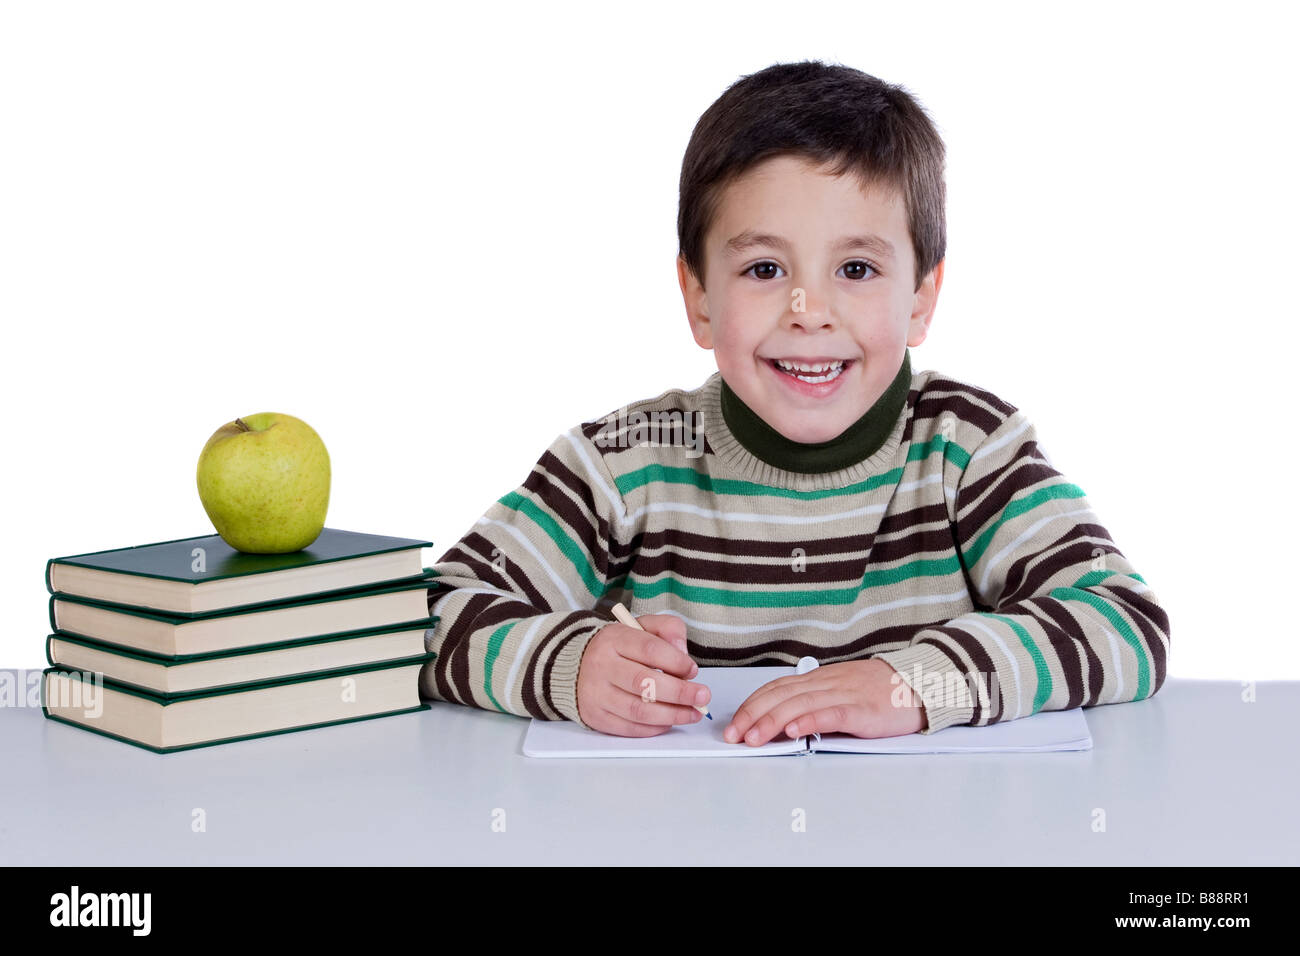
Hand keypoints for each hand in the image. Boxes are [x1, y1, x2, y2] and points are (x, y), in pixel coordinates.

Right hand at [575, 613, 711, 736]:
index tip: (693, 670)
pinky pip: (629, 728)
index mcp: (613, 639)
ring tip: (693, 713)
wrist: (576, 665)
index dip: (677, 662)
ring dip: (672, 715)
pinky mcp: (595, 716)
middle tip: (703, 697)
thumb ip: (667, 629)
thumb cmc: (617, 647)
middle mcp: (601, 666)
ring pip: (638, 710)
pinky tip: (669, 721)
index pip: (650, 649)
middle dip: (680, 692)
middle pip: (645, 683)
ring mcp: (596, 694)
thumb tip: (683, 652)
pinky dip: (654, 728)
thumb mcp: (640, 626)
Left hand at [723, 658, 926, 745]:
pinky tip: (794, 730)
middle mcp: (825, 684)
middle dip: (753, 715)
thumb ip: (814, 702)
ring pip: (800, 704)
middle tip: (734, 735)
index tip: (734, 724)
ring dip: (772, 721)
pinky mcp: (862, 710)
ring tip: (753, 738)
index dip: (751, 705)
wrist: (917, 683)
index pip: (775, 688)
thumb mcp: (839, 691)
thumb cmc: (878, 691)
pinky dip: (810, 720)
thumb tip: (783, 722)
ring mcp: (844, 695)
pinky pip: (832, 713)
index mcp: (817, 680)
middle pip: (780, 695)